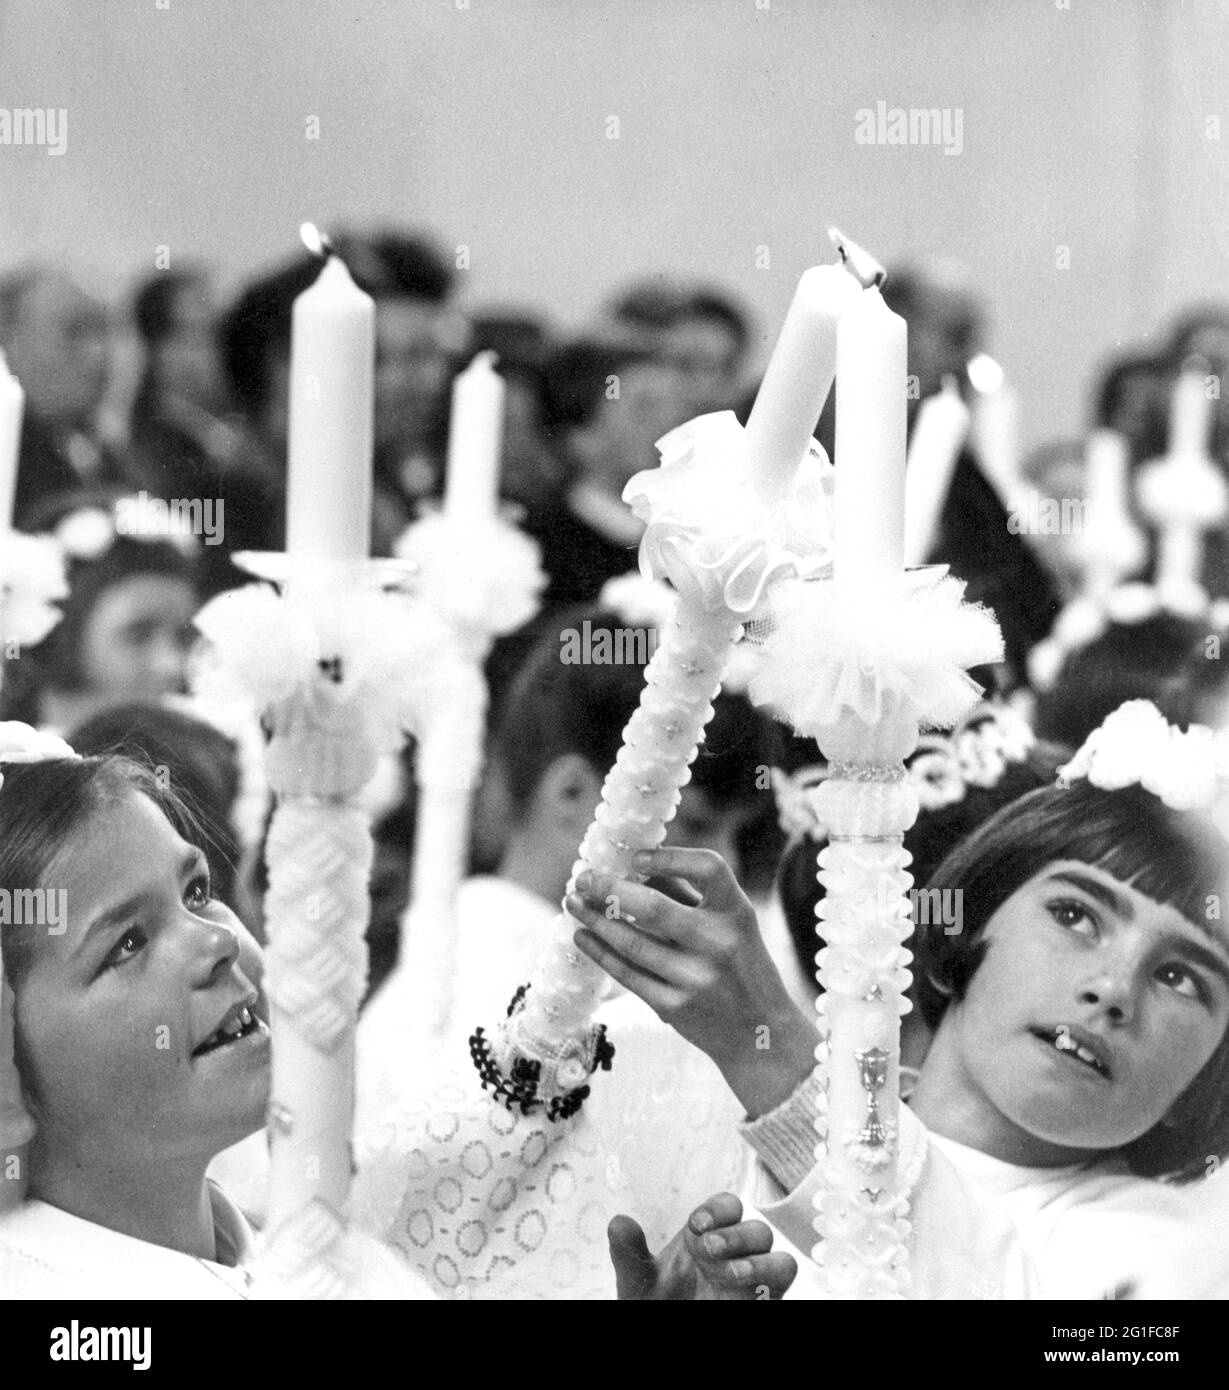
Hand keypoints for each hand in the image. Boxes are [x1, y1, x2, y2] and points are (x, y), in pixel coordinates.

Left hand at [567, 846, 817, 1117]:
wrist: (760, 1034)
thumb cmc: (739, 966)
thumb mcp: (729, 925)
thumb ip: (687, 894)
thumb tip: (634, 867)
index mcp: (737, 913)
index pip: (708, 869)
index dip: (669, 857)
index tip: (635, 858)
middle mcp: (718, 943)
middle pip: (654, 908)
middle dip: (609, 889)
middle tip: (582, 878)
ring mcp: (695, 978)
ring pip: (632, 943)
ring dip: (595, 920)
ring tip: (574, 903)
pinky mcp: (674, 1007)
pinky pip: (627, 974)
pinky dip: (599, 952)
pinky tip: (582, 937)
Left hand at [610, 1191, 796, 1300]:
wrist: (664, 1338)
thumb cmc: (657, 1306)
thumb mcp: (637, 1281)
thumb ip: (629, 1252)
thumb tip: (618, 1222)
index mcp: (707, 1238)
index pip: (727, 1207)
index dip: (717, 1210)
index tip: (696, 1224)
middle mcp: (735, 1255)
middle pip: (756, 1228)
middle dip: (735, 1234)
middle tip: (708, 1249)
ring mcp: (754, 1280)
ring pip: (779, 1254)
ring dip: (757, 1259)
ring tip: (730, 1273)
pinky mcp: (766, 1300)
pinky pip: (783, 1280)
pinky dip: (770, 1277)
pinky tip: (745, 1286)